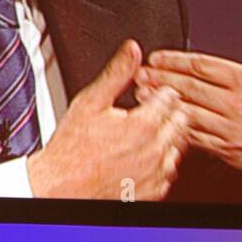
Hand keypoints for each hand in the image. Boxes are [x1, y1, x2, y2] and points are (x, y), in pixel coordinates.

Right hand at [27, 38, 187, 199]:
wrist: (61, 187)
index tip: (146, 94)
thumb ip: (117, 73)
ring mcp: (156, 173)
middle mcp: (156, 150)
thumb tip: (132, 49)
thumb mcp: (90, 102)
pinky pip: (169, 172)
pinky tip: (141, 157)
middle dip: (167, 111)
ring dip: (167, 137)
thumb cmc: (71, 150)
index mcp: (145, 125)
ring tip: (141, 135)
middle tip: (145, 112)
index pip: (170, 96)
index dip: (158, 90)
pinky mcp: (153, 191)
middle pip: (180, 120)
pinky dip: (161, 162)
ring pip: (179, 146)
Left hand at [136, 0, 241, 191]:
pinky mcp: (230, 151)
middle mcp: (238, 104)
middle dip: (161, 79)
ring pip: (189, 113)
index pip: (203, 66)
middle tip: (140, 73)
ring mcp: (232, 129)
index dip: (176, 60)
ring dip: (162, 104)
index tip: (157, 57)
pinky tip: (161, 123)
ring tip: (142, 96)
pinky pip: (198, 139)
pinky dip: (178, 130)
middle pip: (190, 88)